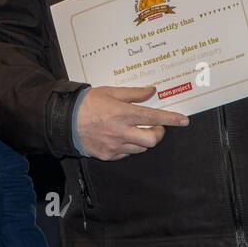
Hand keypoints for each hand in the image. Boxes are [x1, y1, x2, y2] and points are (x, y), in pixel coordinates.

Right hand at [74, 86, 188, 160]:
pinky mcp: (107, 155)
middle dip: (158, 133)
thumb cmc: (86, 103)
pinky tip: (121, 137)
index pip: (154, 118)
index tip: (184, 120)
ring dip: (143, 140)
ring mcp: (114, 146)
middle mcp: (121, 132)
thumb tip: (152, 91)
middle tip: (155, 127)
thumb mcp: (110, 92)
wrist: (63, 120)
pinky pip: (125, 154)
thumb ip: (133, 93)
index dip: (171, 119)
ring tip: (135, 131)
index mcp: (123, 113)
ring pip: (140, 148)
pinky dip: (128, 146)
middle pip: (152, 140)